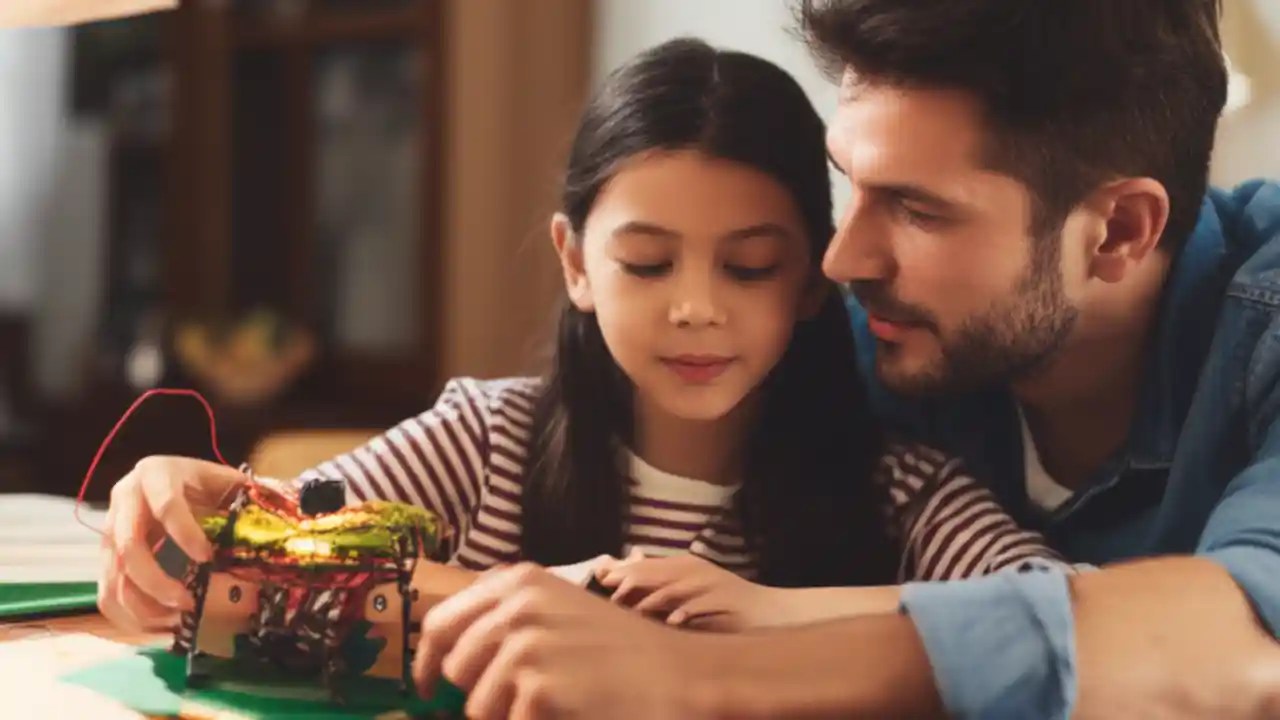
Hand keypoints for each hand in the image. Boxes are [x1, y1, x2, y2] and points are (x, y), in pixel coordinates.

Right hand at [98, 455, 245, 631]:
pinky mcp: (106, 558)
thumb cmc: (207, 485)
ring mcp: (109, 531)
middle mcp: (124, 499)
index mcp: (156, 474)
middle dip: (158, 581)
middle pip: (129, 546)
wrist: (173, 482)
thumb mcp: (227, 482)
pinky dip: (129, 616)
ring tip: (178, 619)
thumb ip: (252, 496)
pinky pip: (107, 593)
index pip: (165, 505)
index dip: (185, 533)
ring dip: (143, 605)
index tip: (208, 558)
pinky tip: (160, 625)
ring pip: (113, 575)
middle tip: (189, 603)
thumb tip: (295, 518)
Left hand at [412, 563, 722, 719]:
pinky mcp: (538, 687)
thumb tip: (443, 652)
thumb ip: (506, 616)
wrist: (677, 674)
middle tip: (519, 701)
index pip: (441, 622)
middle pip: (453, 668)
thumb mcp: (559, 608)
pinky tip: (569, 711)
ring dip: (506, 715)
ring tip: (555, 702)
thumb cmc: (618, 649)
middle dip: (476, 693)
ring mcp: (526, 646)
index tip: (426, 687)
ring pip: (476, 705)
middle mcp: (516, 605)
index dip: (426, 659)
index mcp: (518, 581)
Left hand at [596, 554, 780, 630]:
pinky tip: (672, 623)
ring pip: (676, 588)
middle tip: (612, 595)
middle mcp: (696, 571)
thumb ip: (659, 584)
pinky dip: (686, 613)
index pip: (648, 565)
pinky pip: (701, 607)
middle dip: (633, 582)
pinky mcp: (724, 602)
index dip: (625, 571)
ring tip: (635, 612)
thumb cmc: (723, 602)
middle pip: (658, 573)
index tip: (603, 579)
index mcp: (685, 566)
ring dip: (654, 600)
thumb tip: (624, 572)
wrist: (767, 610)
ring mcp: (711, 585)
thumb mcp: (691, 589)